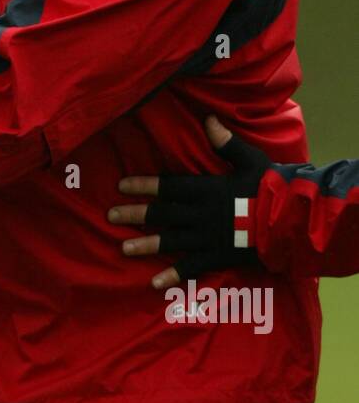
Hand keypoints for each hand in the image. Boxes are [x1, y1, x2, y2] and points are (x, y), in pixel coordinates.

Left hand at [107, 114, 272, 287]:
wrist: (293, 222)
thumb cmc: (272, 186)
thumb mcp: (250, 159)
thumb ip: (226, 143)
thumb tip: (208, 118)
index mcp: (208, 189)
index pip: (168, 186)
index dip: (143, 186)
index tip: (120, 186)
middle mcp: (202, 214)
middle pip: (163, 214)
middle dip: (135, 214)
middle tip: (110, 215)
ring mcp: (209, 237)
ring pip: (171, 241)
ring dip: (146, 245)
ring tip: (123, 248)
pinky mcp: (219, 256)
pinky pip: (191, 268)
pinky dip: (172, 275)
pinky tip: (153, 283)